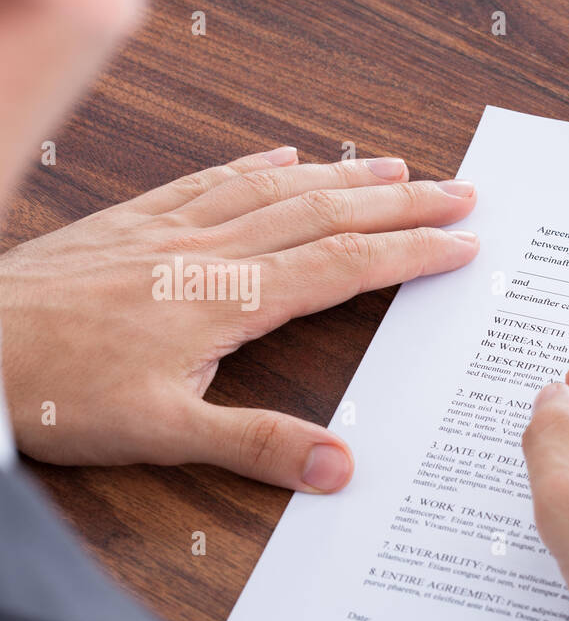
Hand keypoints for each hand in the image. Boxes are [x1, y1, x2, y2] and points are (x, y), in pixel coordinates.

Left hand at [0, 148, 477, 490]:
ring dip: (343, 174)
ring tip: (395, 166)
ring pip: (277, 188)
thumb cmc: (54, 391)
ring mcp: (172, 230)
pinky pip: (210, 179)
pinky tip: (283, 154)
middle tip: (459, 191)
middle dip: (400, 200)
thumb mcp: (162, 434)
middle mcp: (210, 250)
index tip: (461, 243)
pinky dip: (257, 164)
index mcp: (228, 298)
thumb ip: (257, 444)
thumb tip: (340, 466)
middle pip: (326, 212)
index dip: (410, 251)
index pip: (344, 264)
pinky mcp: (135, 223)